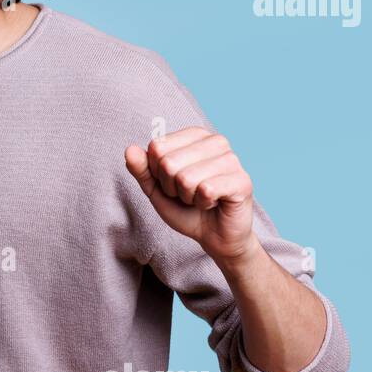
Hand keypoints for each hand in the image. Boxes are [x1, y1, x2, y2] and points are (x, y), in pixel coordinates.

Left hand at [124, 126, 257, 263]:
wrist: (214, 236)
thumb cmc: (186, 209)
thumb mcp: (156, 190)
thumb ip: (142, 170)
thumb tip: (129, 149)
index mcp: (194, 135)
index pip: (156, 147)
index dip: (158, 174)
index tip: (173, 183)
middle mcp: (215, 141)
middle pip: (168, 162)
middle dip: (172, 187)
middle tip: (188, 194)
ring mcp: (231, 159)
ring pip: (186, 178)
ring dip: (188, 197)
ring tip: (201, 198)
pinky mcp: (242, 180)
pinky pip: (206, 190)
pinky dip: (203, 204)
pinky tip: (213, 203)